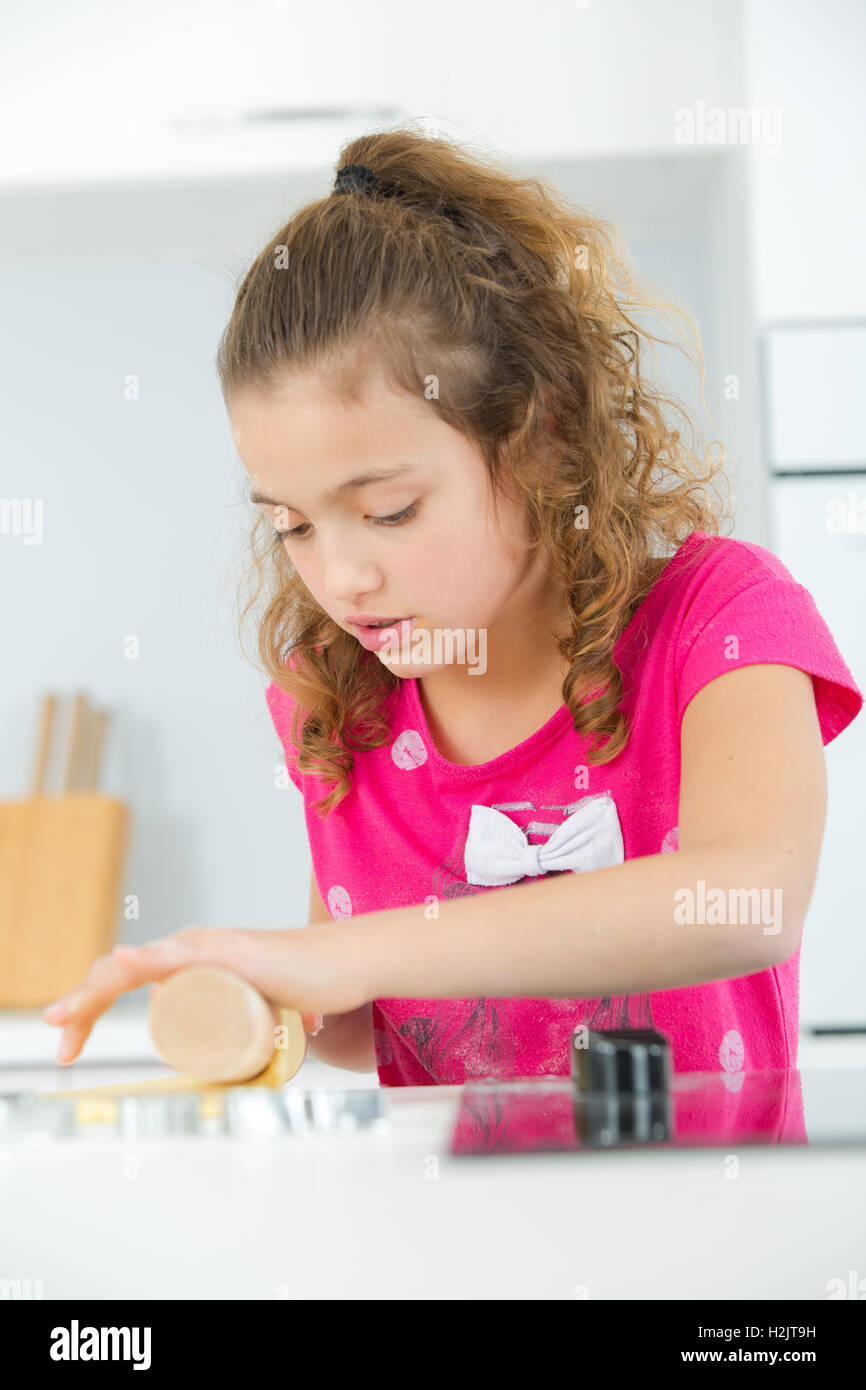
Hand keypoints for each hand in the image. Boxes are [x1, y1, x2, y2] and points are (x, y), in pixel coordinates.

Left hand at [41, 923, 369, 1065]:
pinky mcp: (231, 951)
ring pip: (135, 968)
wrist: (350, 966)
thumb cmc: (309, 987)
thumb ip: (256, 1026)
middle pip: (119, 974)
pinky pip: (180, 955)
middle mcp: (190, 946)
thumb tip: (255, 1055)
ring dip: (91, 992)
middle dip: (79, 1008)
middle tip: (62, 1051)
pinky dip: (147, 961)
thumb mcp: (261, 1013)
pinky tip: (122, 965)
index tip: (67, 1049)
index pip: (125, 979)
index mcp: (188, 960)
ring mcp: (209, 946)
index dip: (88, 1009)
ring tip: (64, 1019)